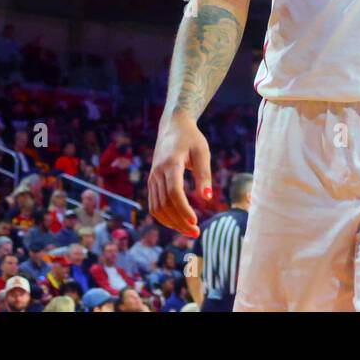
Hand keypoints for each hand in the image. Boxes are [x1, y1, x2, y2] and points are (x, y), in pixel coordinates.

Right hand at [147, 112, 210, 237]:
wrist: (172, 127)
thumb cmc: (191, 139)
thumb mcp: (202, 152)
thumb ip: (204, 174)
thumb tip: (207, 198)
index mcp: (171, 163)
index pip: (174, 192)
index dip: (183, 209)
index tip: (195, 221)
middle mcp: (158, 173)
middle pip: (165, 204)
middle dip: (180, 221)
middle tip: (196, 233)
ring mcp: (152, 178)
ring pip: (157, 208)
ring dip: (172, 223)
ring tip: (190, 231)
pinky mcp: (152, 182)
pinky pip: (154, 205)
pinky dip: (164, 218)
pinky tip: (178, 224)